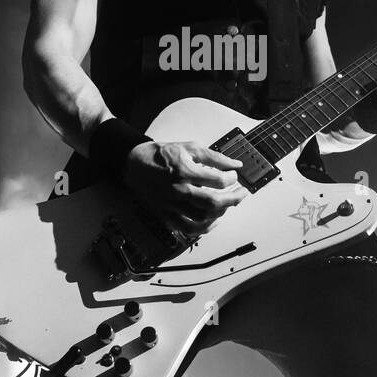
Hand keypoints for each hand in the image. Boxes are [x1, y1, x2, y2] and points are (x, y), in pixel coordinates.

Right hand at [122, 141, 246, 236]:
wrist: (134, 164)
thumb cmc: (161, 155)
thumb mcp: (188, 147)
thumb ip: (214, 156)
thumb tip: (235, 164)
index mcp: (185, 171)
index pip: (219, 180)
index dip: (232, 178)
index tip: (234, 175)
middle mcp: (179, 190)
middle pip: (215, 202)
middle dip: (234, 198)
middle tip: (243, 193)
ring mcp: (172, 205)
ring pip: (204, 218)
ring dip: (221, 212)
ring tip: (228, 204)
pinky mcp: (167, 215)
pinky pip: (189, 229)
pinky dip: (205, 228)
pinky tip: (213, 220)